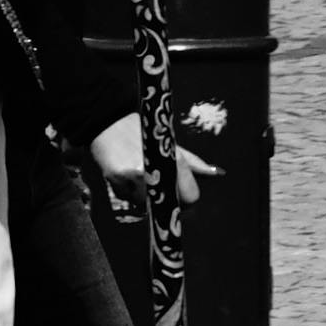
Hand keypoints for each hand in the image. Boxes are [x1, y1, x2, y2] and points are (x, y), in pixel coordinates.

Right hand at [92, 113, 215, 206]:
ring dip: (143, 197)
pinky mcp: (116, 179)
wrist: (108, 120)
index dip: (187, 198)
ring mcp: (134, 176)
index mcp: (173, 160)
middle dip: (163, 198)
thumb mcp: (170, 144)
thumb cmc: (143, 132)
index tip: (179, 194)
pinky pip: (127, 198)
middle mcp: (155, 170)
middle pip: (167, 204)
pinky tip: (124, 176)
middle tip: (153, 181)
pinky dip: (127, 192)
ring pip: (145, 205)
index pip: (191, 197)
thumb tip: (217, 173)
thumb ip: (193, 163)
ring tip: (137, 175)